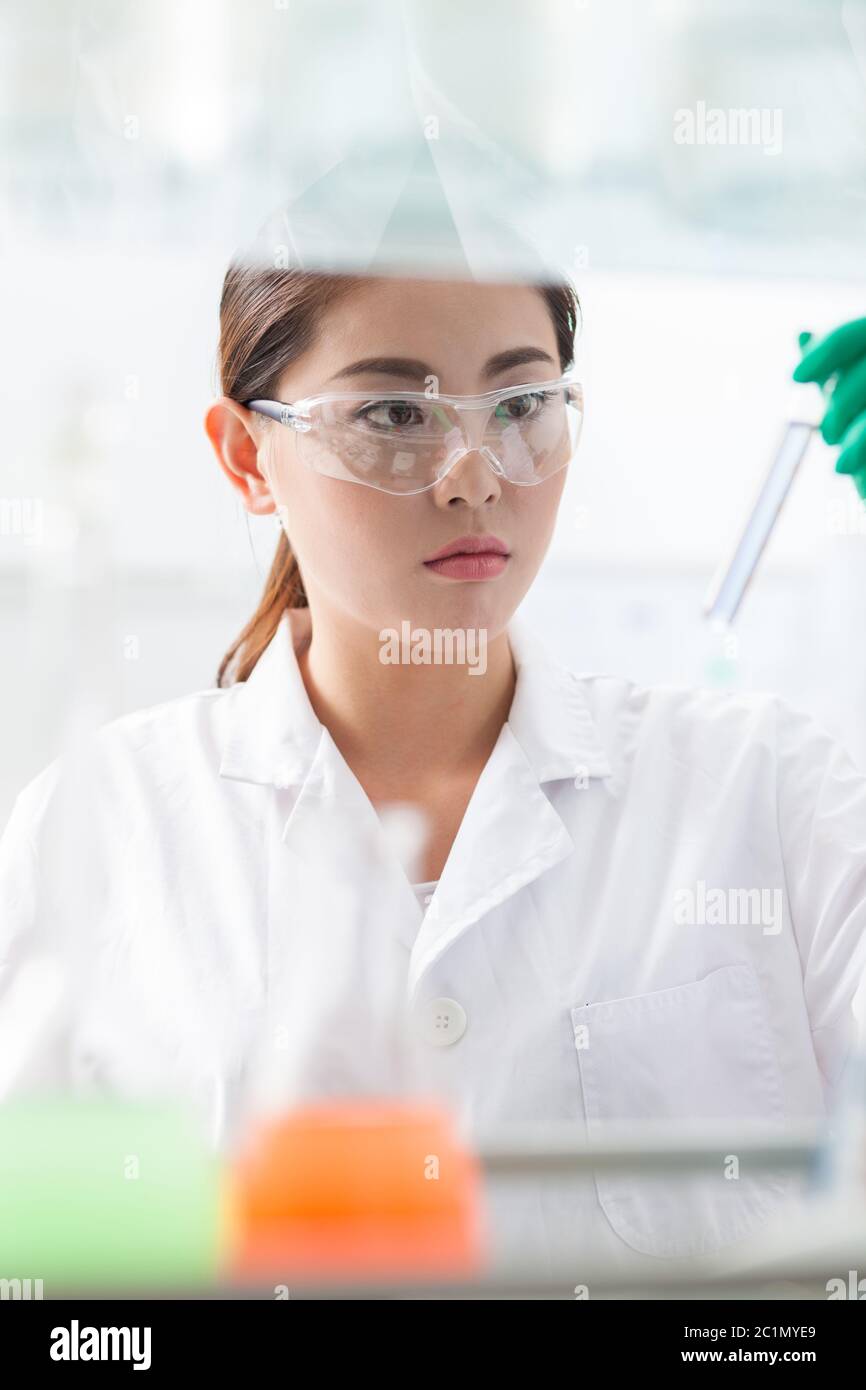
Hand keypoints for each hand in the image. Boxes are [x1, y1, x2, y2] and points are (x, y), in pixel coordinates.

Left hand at [793, 318, 865, 498]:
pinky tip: (861, 488)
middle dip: (841, 405)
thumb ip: (834, 362)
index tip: (796, 377)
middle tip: (826, 437)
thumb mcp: (855, 385)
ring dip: (860, 441)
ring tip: (841, 466)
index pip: (852, 335)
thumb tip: (802, 336)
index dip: (824, 353)